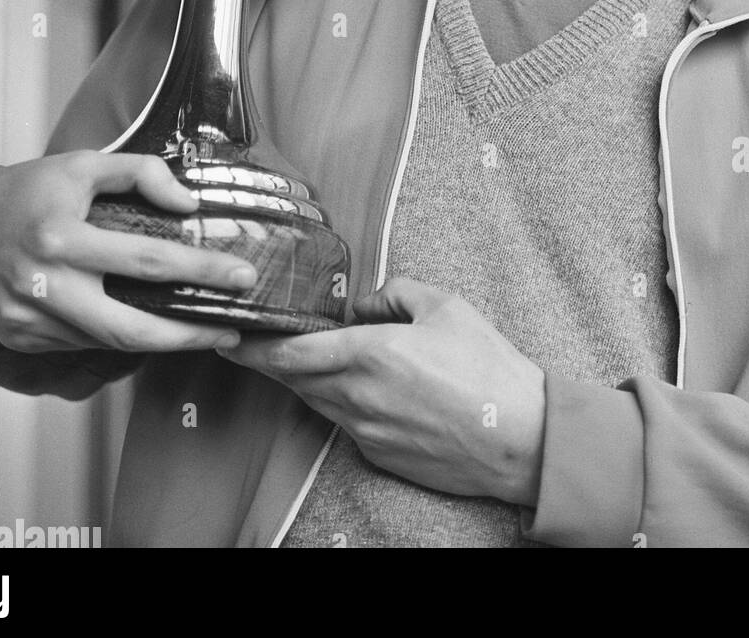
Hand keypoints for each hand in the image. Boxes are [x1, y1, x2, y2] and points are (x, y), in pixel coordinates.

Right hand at [0, 152, 255, 354]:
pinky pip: (81, 345)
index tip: (241, 276)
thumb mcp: (83, 164)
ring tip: (200, 330)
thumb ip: (141, 174)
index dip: (201, 272)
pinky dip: (117, 339)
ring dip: (158, 342)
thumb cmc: (25, 191)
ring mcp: (30, 319)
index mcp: (62, 238)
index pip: (148, 261)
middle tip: (232, 332)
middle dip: (189, 335)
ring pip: (107, 343)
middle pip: (130, 328)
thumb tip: (188, 204)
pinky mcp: (21, 338)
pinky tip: (146, 328)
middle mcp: (44, 285)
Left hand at [218, 278, 545, 505]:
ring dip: (302, 380)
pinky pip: (343, 422)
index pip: (290, 353)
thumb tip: (364, 301)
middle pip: (293, 380)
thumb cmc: (488, 367)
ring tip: (298, 358)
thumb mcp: (446, 306)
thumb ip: (395, 293)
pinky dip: (336, 401)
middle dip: (270, 360)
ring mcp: (365, 431)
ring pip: (316, 401)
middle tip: (252, 341)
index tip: (229, 336)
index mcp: (371, 353)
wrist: (520, 438)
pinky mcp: (379, 454)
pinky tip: (353, 387)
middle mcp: (358, 397)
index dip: (253, 346)